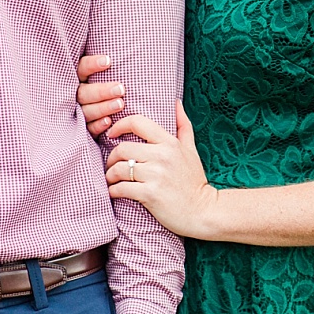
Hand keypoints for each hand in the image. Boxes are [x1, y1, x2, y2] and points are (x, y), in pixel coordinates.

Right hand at [76, 54, 124, 135]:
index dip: (92, 65)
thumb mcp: (111, 72)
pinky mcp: (83, 128)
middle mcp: (76, 94)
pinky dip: (98, 125)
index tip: (108, 61)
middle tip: (121, 89)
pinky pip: (88, 128)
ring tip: (120, 104)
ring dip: (102, 108)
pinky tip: (109, 122)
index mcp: (80, 77)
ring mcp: (78, 111)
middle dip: (102, 91)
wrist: (114, 115)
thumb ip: (113, 62)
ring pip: (86, 111)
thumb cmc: (114, 84)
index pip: (81, 68)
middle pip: (83, 93)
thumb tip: (134, 41)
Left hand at [104, 101, 217, 238]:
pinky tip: (115, 192)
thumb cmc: (194, 181)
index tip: (112, 134)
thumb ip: (183, 125)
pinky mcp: (150, 194)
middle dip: (112, 157)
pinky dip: (114, 190)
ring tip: (112, 179)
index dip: (119, 126)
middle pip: (123, 148)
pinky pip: (121, 188)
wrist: (203, 211)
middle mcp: (162, 156)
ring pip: (119, 169)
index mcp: (169, 143)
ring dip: (110, 175)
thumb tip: (176, 102)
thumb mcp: (191, 150)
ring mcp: (156, 175)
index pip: (137, 123)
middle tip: (111, 164)